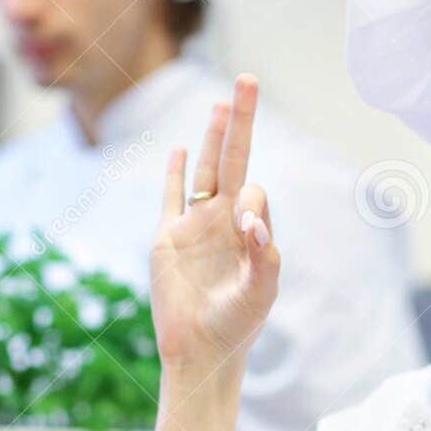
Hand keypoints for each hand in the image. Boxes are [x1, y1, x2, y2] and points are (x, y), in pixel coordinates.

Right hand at [150, 74, 279, 377]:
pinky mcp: (166, 239)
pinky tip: (181, 148)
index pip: (255, 193)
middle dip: (241, 121)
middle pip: (233, 159)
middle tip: (248, 78)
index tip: (246, 230)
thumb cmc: (237, 327)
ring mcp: (194, 227)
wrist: (200, 352)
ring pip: (204, 171)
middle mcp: (224, 222)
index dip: (253, 203)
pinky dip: (175, 172)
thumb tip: (251, 216)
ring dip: (213, 136)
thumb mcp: (260, 292)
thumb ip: (263, 255)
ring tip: (223, 103)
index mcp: (250, 232)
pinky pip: (171, 197)